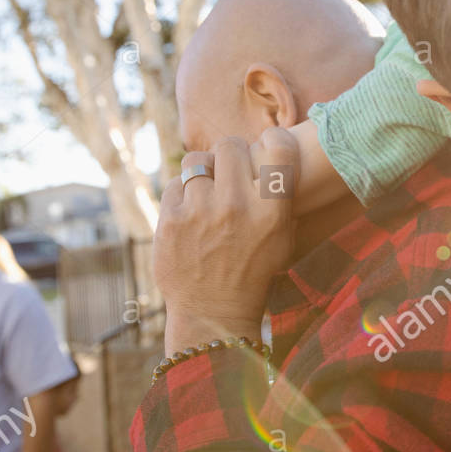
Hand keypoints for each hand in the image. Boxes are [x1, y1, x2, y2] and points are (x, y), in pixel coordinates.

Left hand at [155, 129, 300, 353]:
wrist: (214, 312)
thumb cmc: (255, 271)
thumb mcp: (282, 237)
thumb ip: (280, 198)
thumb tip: (270, 152)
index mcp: (271, 212)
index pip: (279, 149)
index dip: (275, 139)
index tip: (270, 144)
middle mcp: (236, 207)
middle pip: (231, 145)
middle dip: (233, 154)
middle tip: (233, 168)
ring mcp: (199, 213)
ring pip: (196, 160)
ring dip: (204, 169)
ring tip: (208, 187)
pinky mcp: (168, 221)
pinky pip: (175, 185)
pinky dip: (183, 194)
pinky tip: (191, 212)